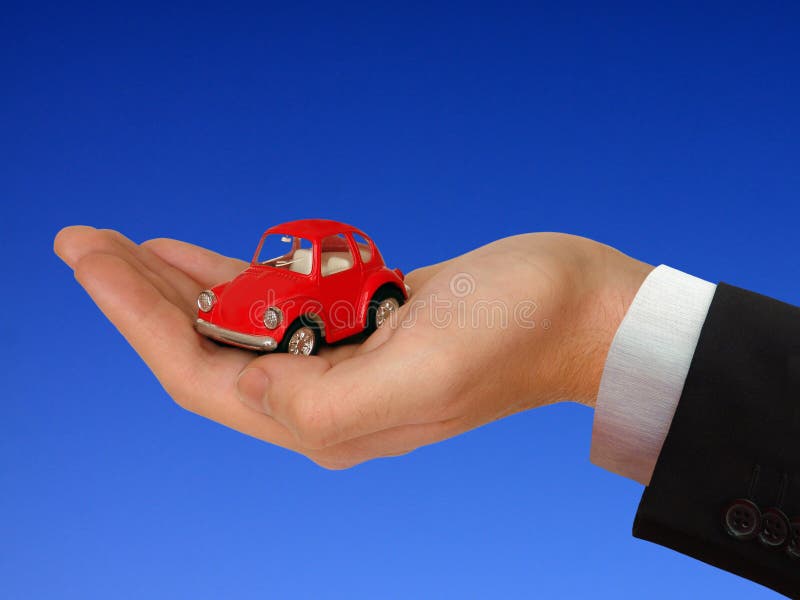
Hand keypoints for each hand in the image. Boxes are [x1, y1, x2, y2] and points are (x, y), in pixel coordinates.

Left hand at [54, 227, 651, 467]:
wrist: (579, 312)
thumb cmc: (518, 332)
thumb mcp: (426, 369)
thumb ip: (327, 402)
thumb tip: (249, 389)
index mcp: (329, 419)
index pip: (202, 374)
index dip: (138, 320)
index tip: (91, 258)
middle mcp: (326, 400)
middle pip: (205, 353)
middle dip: (140, 300)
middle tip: (85, 242)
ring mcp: (343, 362)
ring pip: (237, 329)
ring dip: (178, 288)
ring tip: (124, 247)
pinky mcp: (363, 326)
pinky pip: (278, 306)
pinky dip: (235, 279)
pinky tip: (201, 257)